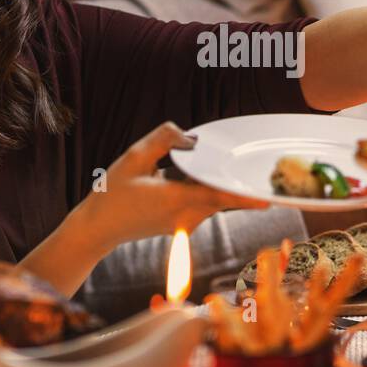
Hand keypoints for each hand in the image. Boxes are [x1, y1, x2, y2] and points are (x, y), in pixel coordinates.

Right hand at [77, 122, 269, 249]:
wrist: (98, 228)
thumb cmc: (112, 192)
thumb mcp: (134, 157)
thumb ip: (163, 140)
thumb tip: (191, 137)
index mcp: (176, 200)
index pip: (218, 197)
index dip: (244, 197)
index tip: (268, 199)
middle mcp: (185, 217)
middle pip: (221, 197)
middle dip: (236, 184)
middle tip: (258, 173)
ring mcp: (184, 225)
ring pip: (212, 201)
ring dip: (216, 184)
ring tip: (212, 170)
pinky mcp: (181, 226)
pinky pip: (202, 206)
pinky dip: (205, 191)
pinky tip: (189, 178)